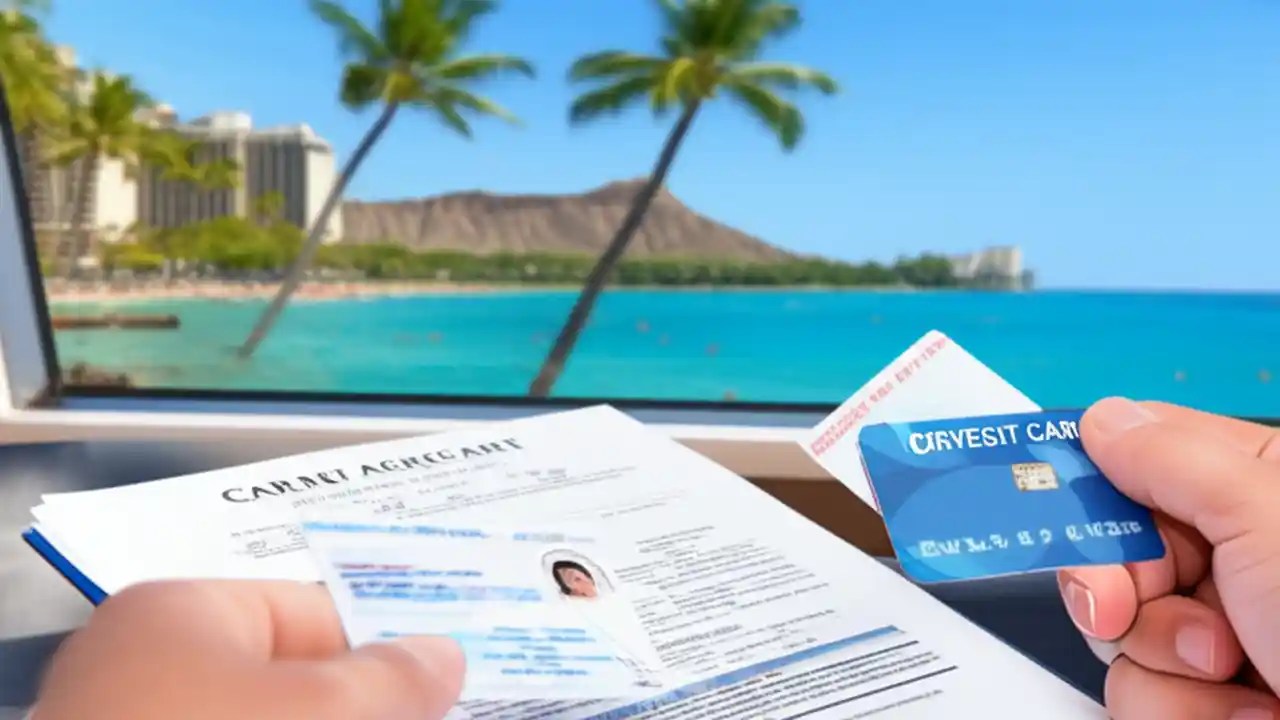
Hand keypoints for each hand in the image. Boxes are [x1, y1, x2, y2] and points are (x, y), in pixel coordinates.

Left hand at [32, 580, 464, 719]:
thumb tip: (442, 657)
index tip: (439, 684)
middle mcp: (148, 671)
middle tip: (432, 713)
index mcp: (178, 615)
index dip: (385, 647)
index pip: (313, 611)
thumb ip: (392, 679)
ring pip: (265, 718)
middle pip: (291, 679)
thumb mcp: (320, 712)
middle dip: (361, 703)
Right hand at [1058, 398, 1279, 718]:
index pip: (1141, 459)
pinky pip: (1138, 694)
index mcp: (1260, 493)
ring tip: (1233, 669)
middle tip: (1129, 598)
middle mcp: (1240, 560)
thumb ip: (1176, 458)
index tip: (1042, 499)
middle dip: (1119, 582)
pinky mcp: (1207, 701)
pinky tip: (1243, 711)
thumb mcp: (1272, 520)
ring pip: (1118, 630)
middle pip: (1114, 548)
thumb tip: (1104, 421)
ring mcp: (1223, 635)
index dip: (1090, 481)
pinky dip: (1180, 711)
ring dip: (1162, 659)